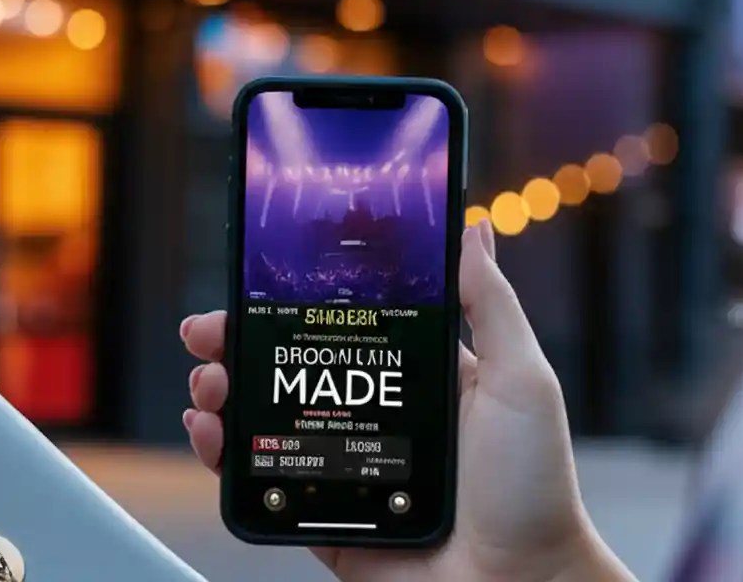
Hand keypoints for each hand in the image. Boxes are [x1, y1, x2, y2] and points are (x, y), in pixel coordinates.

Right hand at [181, 219, 633, 581]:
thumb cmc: (534, 484)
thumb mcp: (520, 379)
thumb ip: (491, 304)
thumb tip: (473, 227)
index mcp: (410, 375)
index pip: (336, 324)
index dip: (289, 300)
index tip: (252, 281)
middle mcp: (369, 413)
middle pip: (285, 365)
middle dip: (236, 342)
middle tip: (209, 332)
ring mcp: (340, 463)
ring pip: (261, 417)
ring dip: (222, 390)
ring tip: (211, 382)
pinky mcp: (319, 514)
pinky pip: (260, 479)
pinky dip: (223, 454)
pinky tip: (211, 433)